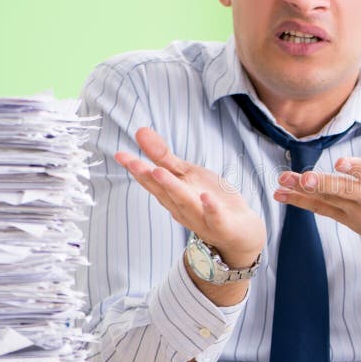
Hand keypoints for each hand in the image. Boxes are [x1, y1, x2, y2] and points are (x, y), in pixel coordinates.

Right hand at [114, 128, 265, 269]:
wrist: (241, 231)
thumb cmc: (208, 200)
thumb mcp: (187, 174)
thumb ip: (163, 156)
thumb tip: (139, 130)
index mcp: (171, 196)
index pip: (152, 182)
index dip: (136, 169)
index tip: (120, 155)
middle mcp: (182, 208)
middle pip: (164, 192)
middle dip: (149, 178)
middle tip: (133, 163)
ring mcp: (201, 218)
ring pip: (185, 203)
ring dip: (173, 189)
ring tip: (159, 172)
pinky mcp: (222, 225)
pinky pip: (215, 218)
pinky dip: (210, 208)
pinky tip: (205, 197)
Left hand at [273, 107, 360, 243]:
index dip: (355, 167)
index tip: (340, 163)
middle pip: (344, 189)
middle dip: (323, 184)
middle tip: (303, 178)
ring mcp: (357, 210)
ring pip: (327, 199)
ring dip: (302, 191)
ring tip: (282, 181)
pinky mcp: (347, 218)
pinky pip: (321, 209)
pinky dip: (301, 202)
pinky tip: (282, 194)